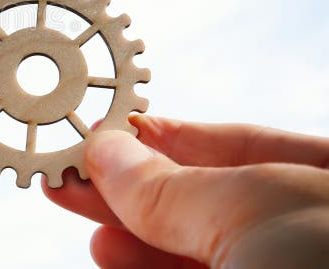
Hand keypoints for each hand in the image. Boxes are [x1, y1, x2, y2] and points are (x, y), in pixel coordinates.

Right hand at [44, 115, 328, 268]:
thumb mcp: (257, 211)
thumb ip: (174, 184)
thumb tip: (111, 152)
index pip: (250, 149)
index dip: (176, 134)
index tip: (116, 128)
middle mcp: (312, 238)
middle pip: (211, 199)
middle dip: (137, 181)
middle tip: (78, 166)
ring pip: (193, 248)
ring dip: (128, 226)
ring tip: (77, 203)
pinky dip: (141, 267)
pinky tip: (107, 252)